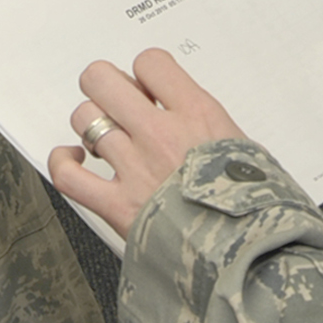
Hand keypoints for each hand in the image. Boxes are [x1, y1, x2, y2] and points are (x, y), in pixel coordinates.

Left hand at [48, 49, 245, 241]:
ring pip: (83, 118)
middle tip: (117, 102)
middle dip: (106, 86)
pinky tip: (76, 160)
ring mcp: (134, 168)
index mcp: (197, 116)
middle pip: (102, 80)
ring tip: (106, 138)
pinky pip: (68, 175)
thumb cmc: (259, 211)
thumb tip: (195, 123)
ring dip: (90, 125)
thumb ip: (213, 130)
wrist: (250, 259)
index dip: (146, 72)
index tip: (151, 86)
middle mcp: (159, 135)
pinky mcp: (117, 206)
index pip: (150, 63)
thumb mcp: (250, 152)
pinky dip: (63, 163)